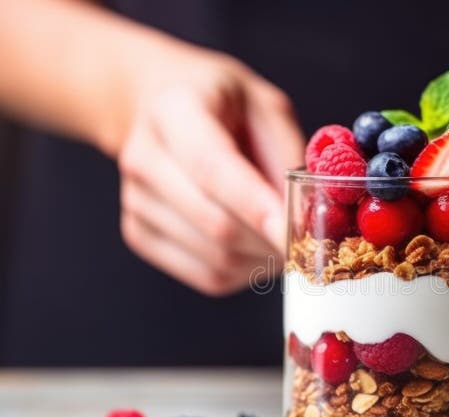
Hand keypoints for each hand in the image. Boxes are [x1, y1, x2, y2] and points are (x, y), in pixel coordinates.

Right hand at [116, 51, 303, 295]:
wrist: (167, 107)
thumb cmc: (229, 108)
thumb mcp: (268, 109)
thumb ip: (289, 156)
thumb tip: (310, 214)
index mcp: (175, 110)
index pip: (212, 168)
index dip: (256, 206)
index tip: (295, 231)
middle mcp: (143, 157)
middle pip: (216, 223)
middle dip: (272, 239)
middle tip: (311, 236)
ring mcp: (135, 202)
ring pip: (217, 257)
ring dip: (264, 257)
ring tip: (283, 232)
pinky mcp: (141, 235)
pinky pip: (209, 276)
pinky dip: (247, 271)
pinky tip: (258, 246)